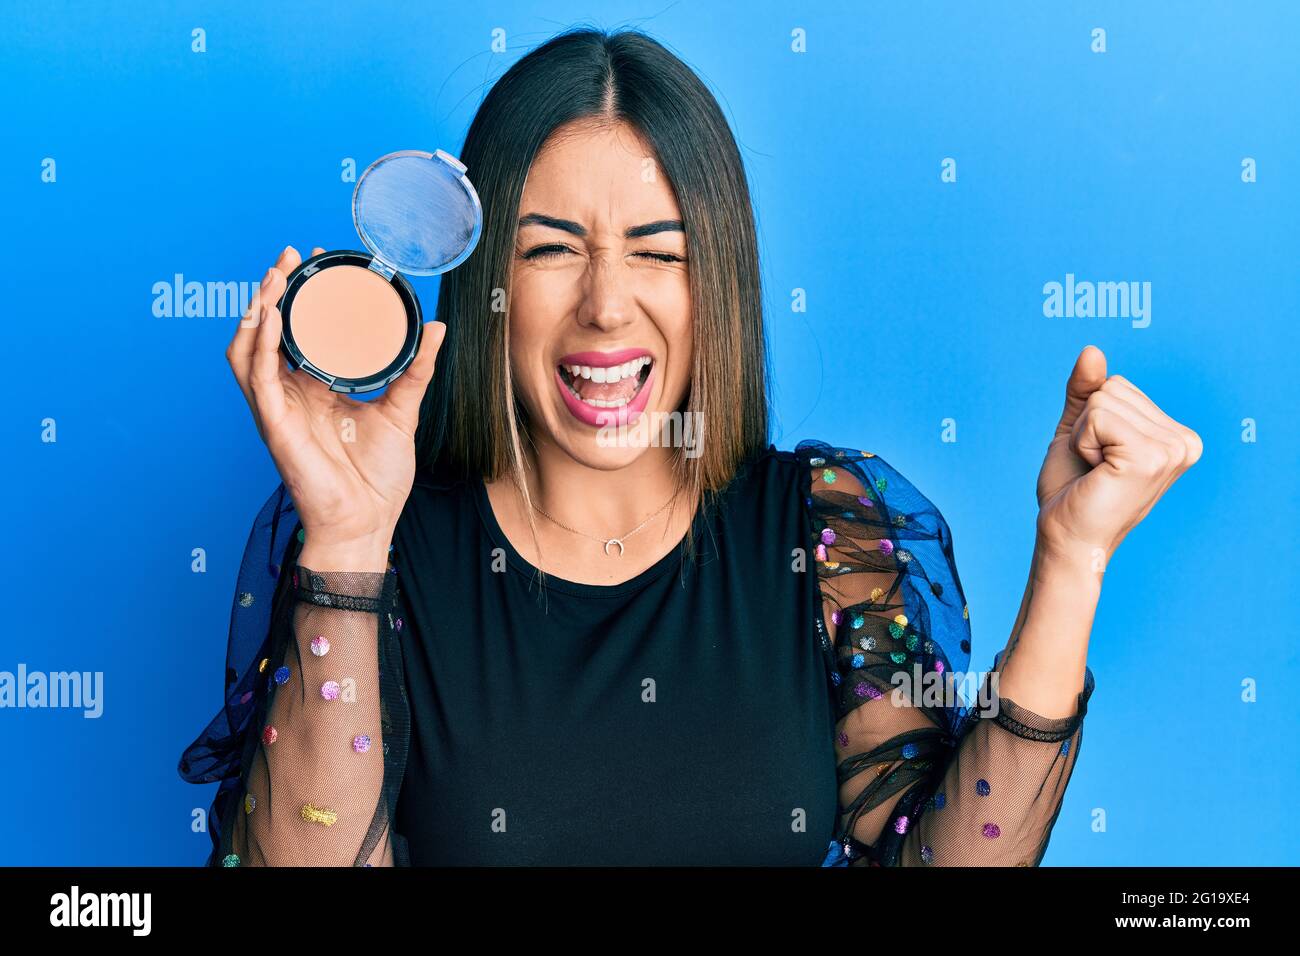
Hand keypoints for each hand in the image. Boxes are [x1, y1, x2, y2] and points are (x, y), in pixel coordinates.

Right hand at [226, 245, 446, 558]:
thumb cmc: (378, 478)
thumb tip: (435, 329)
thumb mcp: (402, 411)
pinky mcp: (274, 423)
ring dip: (259, 308)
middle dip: (275, 291)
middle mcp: (292, 393)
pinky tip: (269, 315)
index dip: (303, 296)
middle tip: (291, 256)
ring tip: (276, 276)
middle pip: (269, 332)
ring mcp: (278, 408)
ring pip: (251, 347)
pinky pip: (257, 376)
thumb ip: (415, 370)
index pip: (300, 331)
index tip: (318, 261)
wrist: (368, 522)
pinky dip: (259, 343)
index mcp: (316, 388)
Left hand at [1035, 345, 1201, 565]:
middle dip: (1085, 426)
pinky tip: (1096, 474)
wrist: (1066, 536)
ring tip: (1096, 472)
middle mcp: (1184, 441)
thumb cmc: (1072, 489)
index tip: (1097, 458)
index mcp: (1175, 435)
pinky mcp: (1150, 456)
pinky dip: (1082, 442)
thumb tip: (1091, 350)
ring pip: (1102, 399)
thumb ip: (1086, 391)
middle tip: (1093, 468)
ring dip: (1082, 436)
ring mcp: (1172, 449)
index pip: (1118, 385)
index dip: (1090, 419)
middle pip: (1112, 387)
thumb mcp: (1077, 430)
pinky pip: (1096, 416)